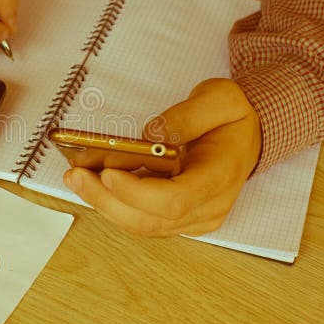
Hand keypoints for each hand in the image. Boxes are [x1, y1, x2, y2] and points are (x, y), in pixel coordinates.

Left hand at [62, 78, 261, 236]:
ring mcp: (194, 218)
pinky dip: (115, 205)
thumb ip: (189, 114)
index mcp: (220, 178)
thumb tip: (151, 134)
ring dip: (105, 204)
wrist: (247, 138)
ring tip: (76, 177)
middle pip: (151, 220)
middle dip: (107, 200)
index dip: (137, 193)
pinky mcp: (180, 219)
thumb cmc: (233, 119)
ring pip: (142, 225)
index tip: (107, 173)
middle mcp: (208, 207)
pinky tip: (93, 183)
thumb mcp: (221, 98)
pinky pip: (143, 220)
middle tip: (75, 175)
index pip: (175, 200)